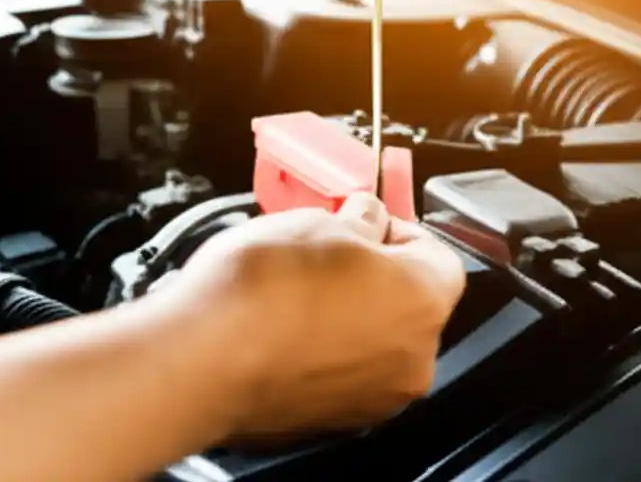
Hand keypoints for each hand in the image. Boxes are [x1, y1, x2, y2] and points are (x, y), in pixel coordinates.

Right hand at [160, 194, 465, 439]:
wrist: (202, 359)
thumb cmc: (259, 292)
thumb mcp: (316, 222)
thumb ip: (359, 221)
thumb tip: (366, 219)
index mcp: (423, 299)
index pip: (438, 253)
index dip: (400, 229)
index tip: (367, 220)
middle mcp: (412, 358)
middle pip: (409, 304)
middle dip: (374, 274)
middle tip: (329, 250)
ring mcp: (375, 397)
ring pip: (376, 342)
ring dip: (349, 315)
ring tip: (297, 289)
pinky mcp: (335, 421)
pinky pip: (343, 374)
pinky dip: (324, 351)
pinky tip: (284, 325)